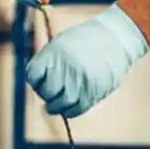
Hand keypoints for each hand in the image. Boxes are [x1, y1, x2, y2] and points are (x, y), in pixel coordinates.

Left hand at [27, 4, 149, 117]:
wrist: (117, 36)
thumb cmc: (86, 39)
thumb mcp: (61, 43)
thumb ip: (48, 62)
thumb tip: (37, 83)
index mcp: (54, 53)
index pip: (33, 75)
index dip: (34, 81)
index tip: (39, 82)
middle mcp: (66, 67)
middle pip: (46, 91)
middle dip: (46, 95)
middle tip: (50, 94)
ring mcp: (81, 80)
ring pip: (60, 104)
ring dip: (55, 107)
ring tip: (55, 105)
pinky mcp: (94, 91)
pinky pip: (77, 109)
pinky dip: (70, 111)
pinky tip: (69, 107)